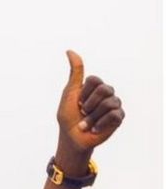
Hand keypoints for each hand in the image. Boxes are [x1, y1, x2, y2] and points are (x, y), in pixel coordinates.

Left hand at [56, 50, 124, 172]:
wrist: (72, 137)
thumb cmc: (68, 116)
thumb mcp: (69, 93)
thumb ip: (75, 73)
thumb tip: (69, 50)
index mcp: (95, 86)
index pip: (94, 80)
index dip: (82, 93)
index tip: (77, 101)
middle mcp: (107, 93)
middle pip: (103, 89)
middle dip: (88, 103)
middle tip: (82, 112)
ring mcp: (114, 104)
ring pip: (108, 103)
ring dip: (91, 117)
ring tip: (86, 123)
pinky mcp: (119, 117)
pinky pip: (113, 115)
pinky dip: (99, 123)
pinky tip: (94, 129)